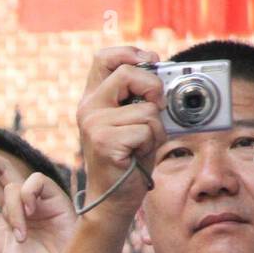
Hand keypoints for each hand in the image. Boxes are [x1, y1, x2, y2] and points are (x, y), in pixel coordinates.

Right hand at [75, 46, 167, 220]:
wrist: (112, 199)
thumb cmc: (128, 160)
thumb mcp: (133, 121)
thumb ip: (140, 96)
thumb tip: (165, 74)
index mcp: (93, 100)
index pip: (104, 57)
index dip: (130, 53)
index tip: (151, 62)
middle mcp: (89, 109)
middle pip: (128, 72)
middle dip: (153, 87)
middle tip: (157, 106)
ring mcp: (94, 125)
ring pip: (146, 107)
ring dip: (155, 128)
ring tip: (141, 144)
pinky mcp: (105, 141)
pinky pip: (146, 129)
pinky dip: (151, 143)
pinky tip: (137, 154)